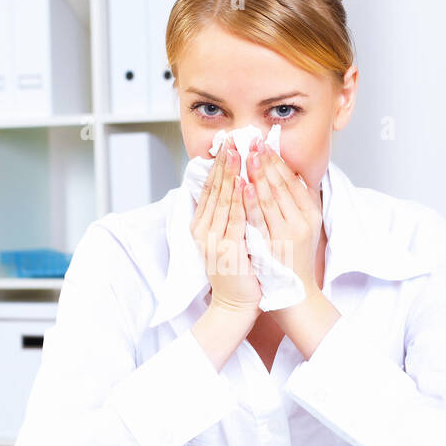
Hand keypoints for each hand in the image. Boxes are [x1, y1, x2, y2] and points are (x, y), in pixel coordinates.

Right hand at [190, 135, 261, 312]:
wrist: (234, 305)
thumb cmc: (236, 274)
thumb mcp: (226, 241)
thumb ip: (227, 218)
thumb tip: (236, 190)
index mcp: (201, 227)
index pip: (209, 190)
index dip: (218, 167)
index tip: (227, 146)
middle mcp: (203, 231)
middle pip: (213, 190)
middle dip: (224, 163)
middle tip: (232, 140)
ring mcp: (213, 240)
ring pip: (223, 200)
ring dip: (231, 174)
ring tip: (239, 152)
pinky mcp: (226, 250)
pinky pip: (234, 219)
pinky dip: (239, 199)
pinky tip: (244, 182)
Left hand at [244, 141, 321, 292]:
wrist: (295, 293)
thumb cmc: (295, 258)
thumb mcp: (303, 225)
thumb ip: (297, 201)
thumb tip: (288, 173)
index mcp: (310, 213)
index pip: (292, 180)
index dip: (277, 161)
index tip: (264, 144)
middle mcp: (302, 221)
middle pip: (281, 185)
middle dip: (266, 162)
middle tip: (253, 141)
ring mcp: (287, 234)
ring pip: (271, 199)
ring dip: (259, 175)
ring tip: (248, 156)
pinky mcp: (273, 246)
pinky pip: (260, 220)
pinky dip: (252, 201)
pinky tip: (245, 186)